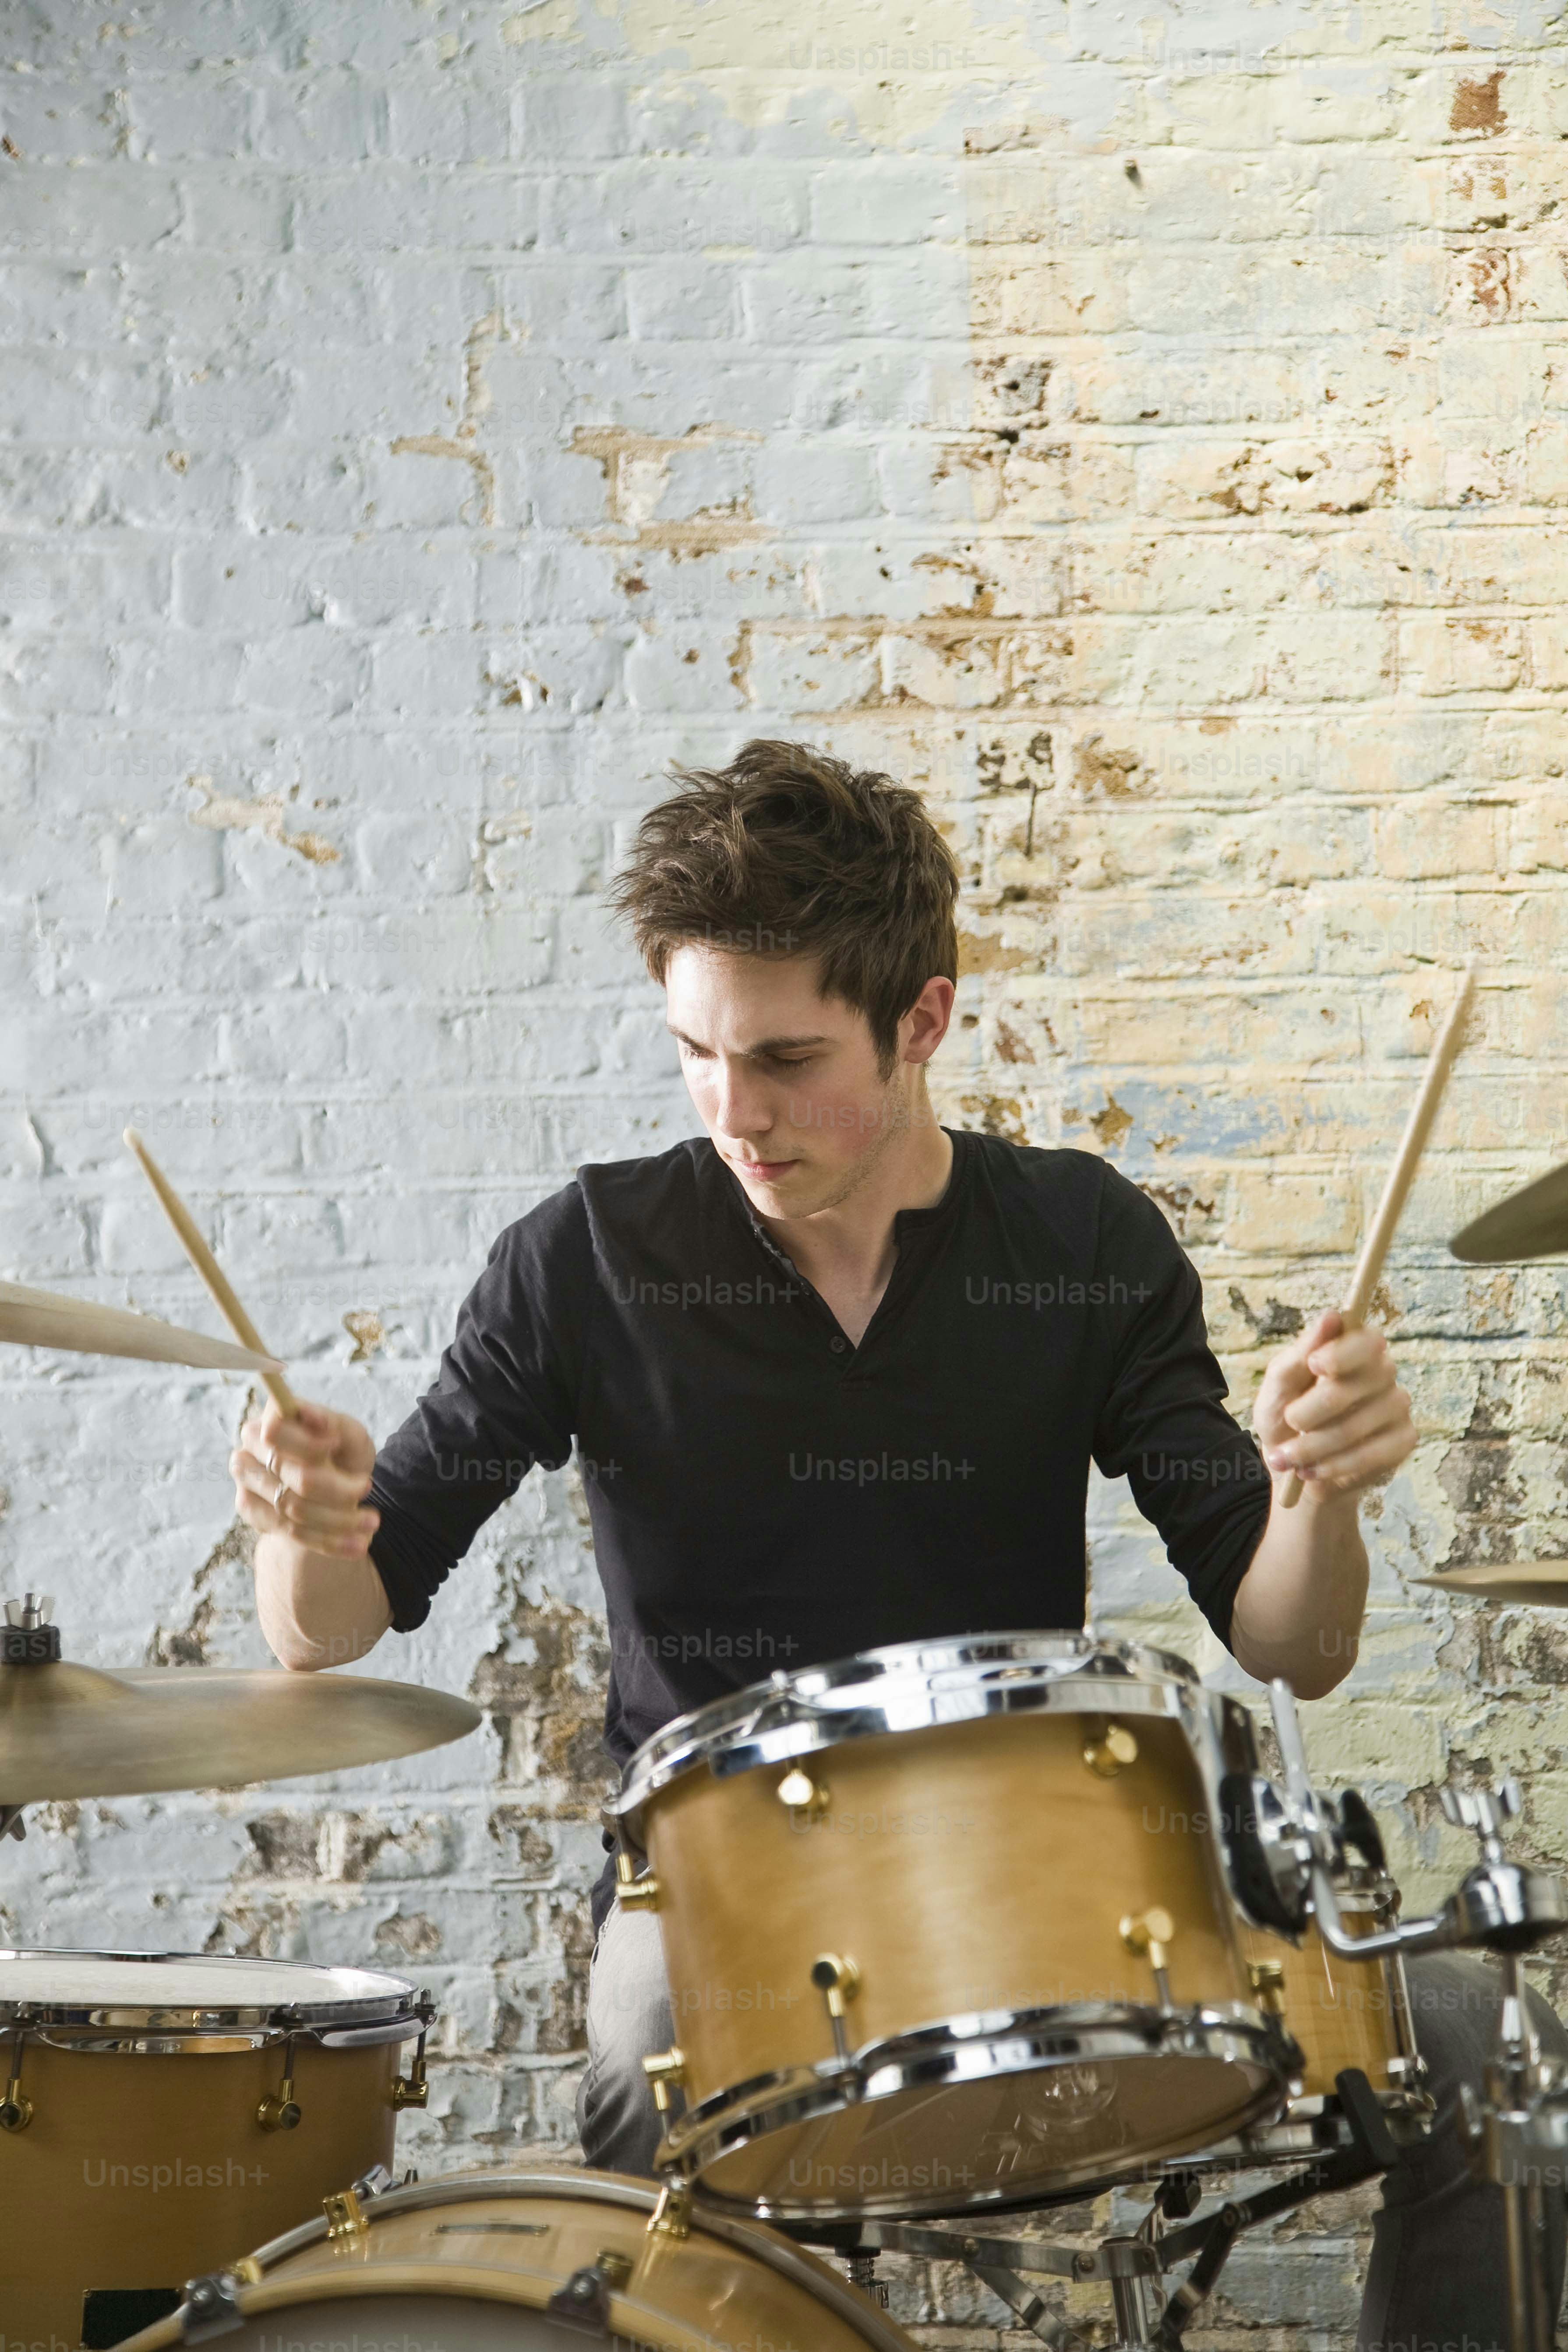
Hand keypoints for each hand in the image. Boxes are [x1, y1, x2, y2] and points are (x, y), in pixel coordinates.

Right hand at [231, 1399, 379, 1558]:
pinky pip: (289, 1531)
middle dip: (338, 1489)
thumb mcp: (350, 1435)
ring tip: (372, 1523)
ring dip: (339, 1520)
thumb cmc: (342, 1453)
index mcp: (273, 1417)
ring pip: (292, 1508)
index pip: (276, 1430)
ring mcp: (246, 1479)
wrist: (333, 1490)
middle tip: (368, 1489)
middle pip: (291, 1475)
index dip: (309, 1444)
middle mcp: (251, 1445)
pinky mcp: (249, 1509)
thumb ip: (333, 1422)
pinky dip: (328, 1541)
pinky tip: (356, 1544)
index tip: (337, 1446)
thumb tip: (310, 1413)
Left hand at [1254, 1309, 1416, 1499]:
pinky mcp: (1403, 1441)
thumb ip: (1299, 1355)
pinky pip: (1371, 1455)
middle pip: (1356, 1386)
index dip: (1342, 1353)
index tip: (1315, 1365)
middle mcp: (1382, 1372)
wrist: (1295, 1467)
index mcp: (1353, 1349)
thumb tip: (1331, 1316)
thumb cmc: (1286, 1418)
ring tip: (1287, 1458)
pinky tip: (1311, 1471)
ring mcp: (1397, 1406)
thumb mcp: (1279, 1388)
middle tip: (1288, 1422)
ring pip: (1357, 1425)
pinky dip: (1333, 1466)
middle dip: (1310, 1411)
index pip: (1366, 1340)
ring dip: (1313, 1446)